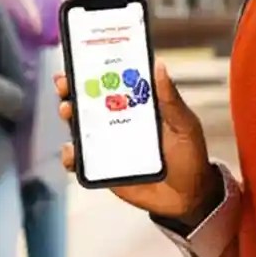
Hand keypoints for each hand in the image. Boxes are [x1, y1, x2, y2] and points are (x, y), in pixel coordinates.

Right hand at [55, 61, 219, 224]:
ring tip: (68, 111)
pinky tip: (72, 152)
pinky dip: (70, 155)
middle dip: (71, 89)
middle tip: (66, 85)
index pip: (109, 82)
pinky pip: (79, 161)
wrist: (188, 196)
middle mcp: (116, 121)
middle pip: (86, 101)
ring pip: (78, 127)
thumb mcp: (184, 124)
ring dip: (68, 115)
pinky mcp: (101, 168)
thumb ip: (170, 99)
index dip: (91, 70)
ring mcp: (106, 144)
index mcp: (135, 105)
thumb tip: (159, 65)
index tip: (79, 60)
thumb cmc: (189, 155)